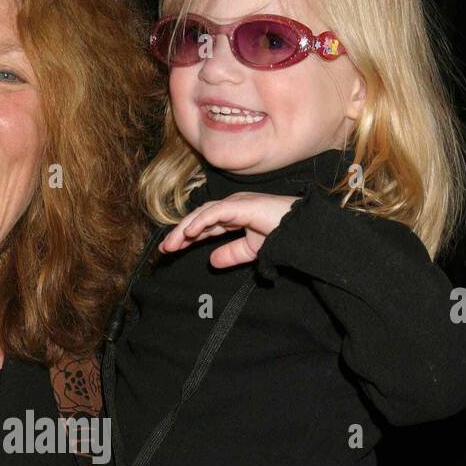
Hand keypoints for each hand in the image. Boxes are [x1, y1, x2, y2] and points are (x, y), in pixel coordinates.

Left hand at [158, 193, 297, 265]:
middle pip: (199, 217)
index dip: (186, 235)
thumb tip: (211, 262)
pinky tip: (189, 233)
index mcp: (233, 215)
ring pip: (203, 213)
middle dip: (180, 232)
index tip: (170, 249)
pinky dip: (201, 221)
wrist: (300, 231)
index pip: (203, 224)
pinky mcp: (243, 205)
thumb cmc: (281, 235)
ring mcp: (237, 203)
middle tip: (165, 248)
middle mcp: (232, 206)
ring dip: (185, 228)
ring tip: (172, 243)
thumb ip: (230, 254)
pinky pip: (216, 212)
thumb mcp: (250, 250)